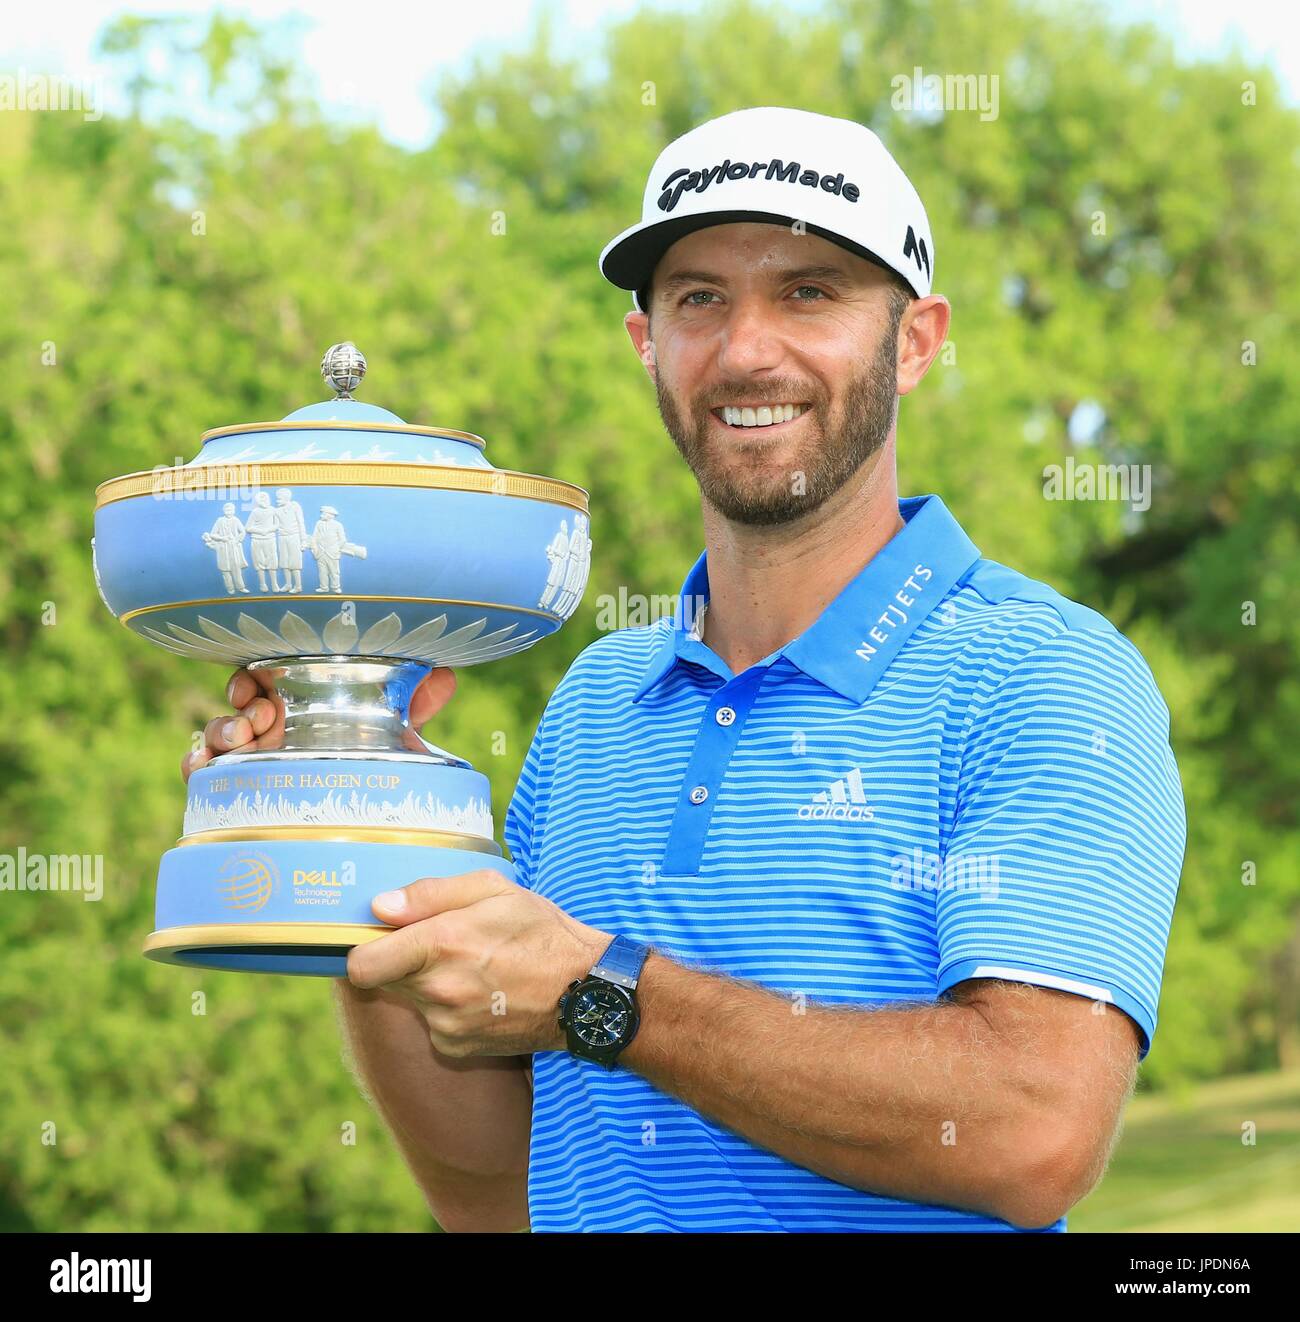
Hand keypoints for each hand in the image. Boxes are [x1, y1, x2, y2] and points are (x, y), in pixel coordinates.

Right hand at [180, 665, 456, 781]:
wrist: (366, 826)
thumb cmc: (371, 766)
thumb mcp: (395, 733)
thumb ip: (417, 703)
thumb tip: (445, 673)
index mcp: (300, 707)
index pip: (266, 678)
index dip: (256, 674)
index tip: (260, 681)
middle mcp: (270, 731)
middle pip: (238, 704)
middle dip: (241, 702)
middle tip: (262, 712)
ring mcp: (250, 762)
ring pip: (218, 736)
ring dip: (223, 730)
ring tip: (246, 735)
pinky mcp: (235, 795)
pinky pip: (203, 777)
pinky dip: (196, 764)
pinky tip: (205, 762)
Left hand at [346, 870, 609, 1057]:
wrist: (585, 992)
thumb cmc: (542, 932)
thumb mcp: (495, 890)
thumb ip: (430, 894)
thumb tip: (380, 907)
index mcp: (441, 945)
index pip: (361, 964)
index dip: (364, 948)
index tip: (382, 936)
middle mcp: (437, 991)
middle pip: (382, 979)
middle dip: (401, 960)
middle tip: (444, 943)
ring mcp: (446, 1025)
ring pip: (411, 999)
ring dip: (428, 983)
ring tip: (475, 967)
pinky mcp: (455, 1047)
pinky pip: (432, 1023)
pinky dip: (448, 1008)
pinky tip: (484, 994)